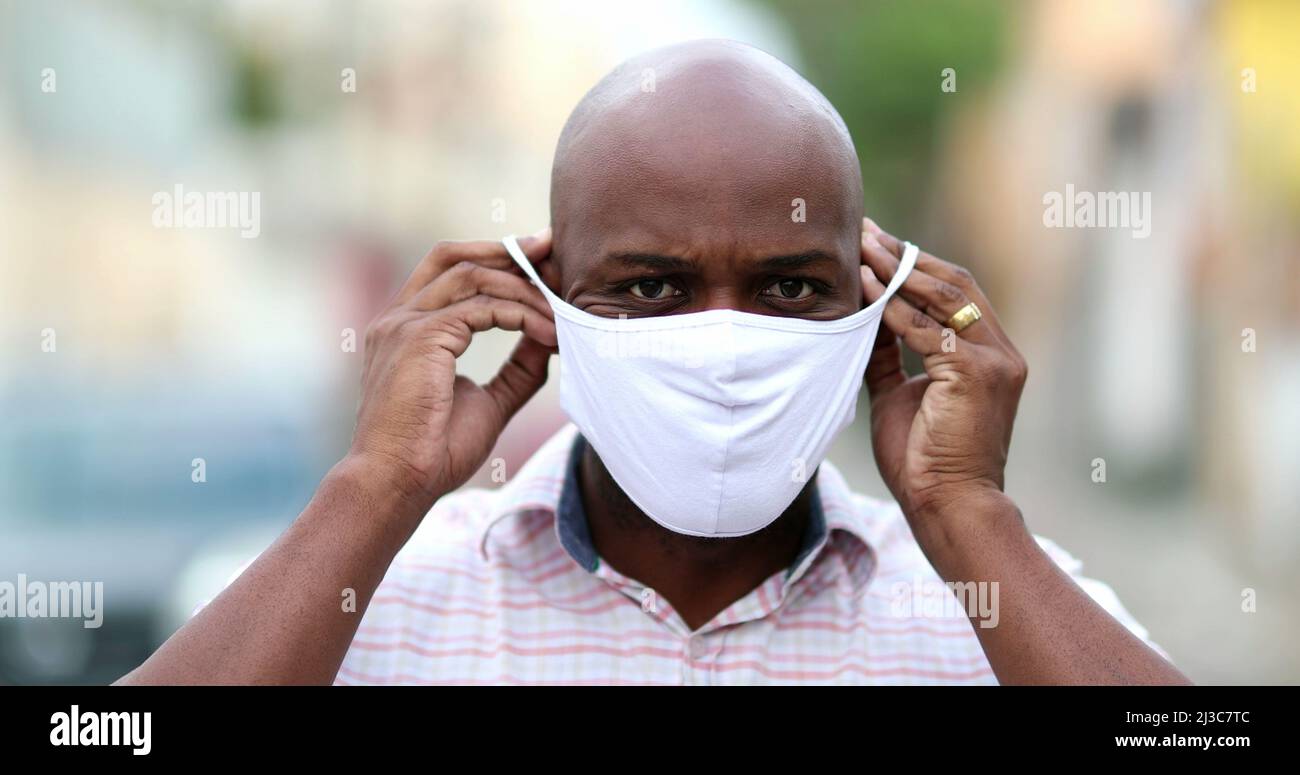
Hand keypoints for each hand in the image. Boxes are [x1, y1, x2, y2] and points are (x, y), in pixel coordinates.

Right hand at [346, 229, 557, 514]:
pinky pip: (484, 309)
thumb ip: (516, 368)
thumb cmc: (433, 452)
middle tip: (554, 251)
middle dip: (508, 251)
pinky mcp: (421, 337)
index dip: (493, 257)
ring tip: (561, 312)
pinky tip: (549, 336)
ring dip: (525, 290)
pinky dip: (523, 316)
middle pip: (457, 259)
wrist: (397, 483)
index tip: (540, 260)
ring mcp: (404, 324)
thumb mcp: (488, 401)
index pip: (447, 270)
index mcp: (404, 329)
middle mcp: (398, 318)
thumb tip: (547, 340)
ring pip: (475, 278)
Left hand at [858, 218, 1027, 523]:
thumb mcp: (900, 394)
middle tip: (865, 231)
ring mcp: (995, 361)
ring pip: (943, 297)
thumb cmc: (924, 461)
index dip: (915, 264)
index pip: (955, 293)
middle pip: (954, 284)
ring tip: (861, 247)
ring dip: (897, 269)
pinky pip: (927, 329)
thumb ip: (890, 353)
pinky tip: (865, 287)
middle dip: (905, 254)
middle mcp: (1001, 351)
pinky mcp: (977, 374)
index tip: (875, 243)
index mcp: (990, 355)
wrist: (947, 506)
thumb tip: (864, 315)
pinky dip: (892, 307)